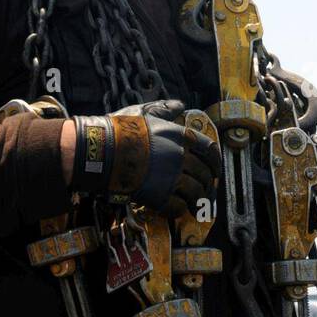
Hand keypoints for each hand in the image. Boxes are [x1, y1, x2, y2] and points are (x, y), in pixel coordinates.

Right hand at [72, 100, 220, 215]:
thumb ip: (165, 109)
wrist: (101, 150)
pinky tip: (178, 210)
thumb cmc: (120, 130)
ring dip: (198, 200)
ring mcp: (171, 177)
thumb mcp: (145, 112)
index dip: (216, 162)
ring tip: (195, 204)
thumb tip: (180, 105)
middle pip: (205, 174)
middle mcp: (180, 157)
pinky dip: (180, 210)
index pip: (210, 149)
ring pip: (196, 193)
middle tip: (206, 190)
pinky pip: (178, 207)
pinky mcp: (159, 196)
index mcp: (180, 136)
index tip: (215, 170)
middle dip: (208, 184)